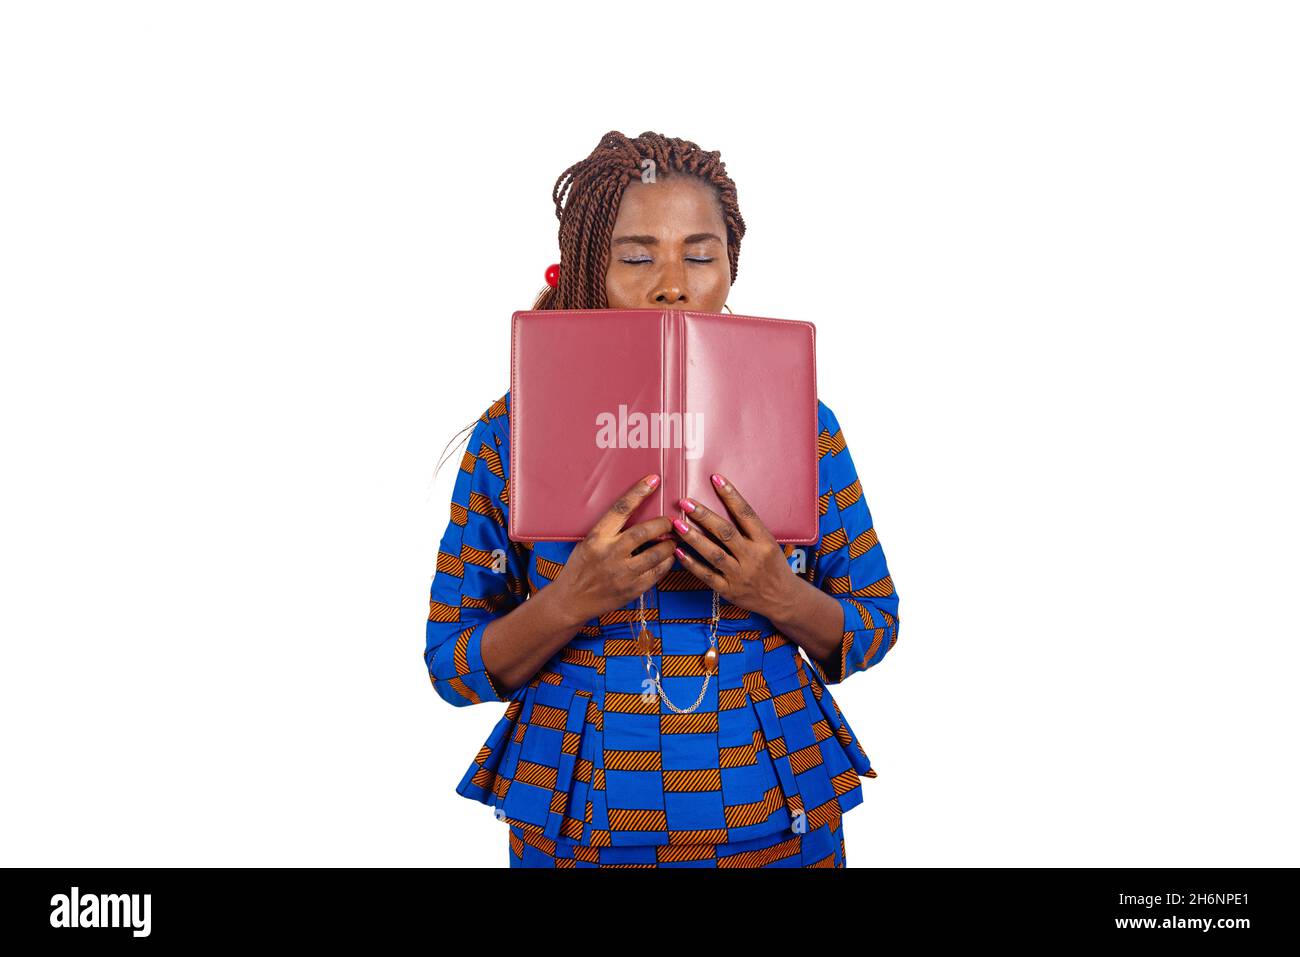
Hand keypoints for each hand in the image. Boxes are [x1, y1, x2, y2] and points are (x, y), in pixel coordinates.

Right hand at [548, 473, 676, 625]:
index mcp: (596, 538)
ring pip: (657, 553)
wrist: (571, 601)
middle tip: (671, 520)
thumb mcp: (588, 543)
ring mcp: (622, 574)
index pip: (620, 510)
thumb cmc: (580, 568)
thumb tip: (638, 512)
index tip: (653, 480)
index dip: (638, 493)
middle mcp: (609, 554)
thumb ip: (610, 531)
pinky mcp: (632, 590)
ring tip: (672, 539)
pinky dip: (667, 562)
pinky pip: (658, 572)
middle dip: (663, 523)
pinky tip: (667, 557)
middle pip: (644, 532)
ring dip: (670, 544)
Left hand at [669, 473, 798, 621]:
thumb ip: (749, 529)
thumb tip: (724, 504)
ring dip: (693, 538)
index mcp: (764, 541)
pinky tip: (678, 551)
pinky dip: (691, 563)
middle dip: (704, 516)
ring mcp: (740, 575)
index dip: (731, 495)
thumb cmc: (774, 566)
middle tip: (685, 502)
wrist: (782, 598)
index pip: (746, 514)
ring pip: (713, 554)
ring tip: (677, 524)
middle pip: (726, 533)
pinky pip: (707, 575)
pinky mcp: (729, 590)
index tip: (716, 479)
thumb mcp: (769, 543)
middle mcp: (752, 557)